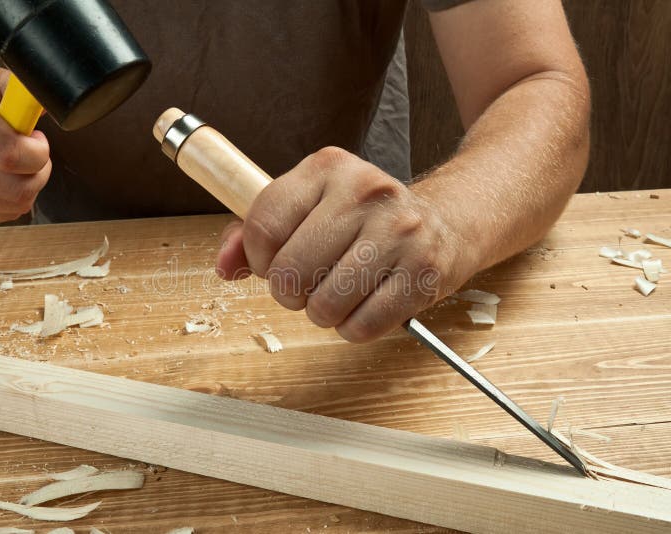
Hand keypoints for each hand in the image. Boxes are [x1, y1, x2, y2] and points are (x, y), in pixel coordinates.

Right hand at [0, 66, 50, 223]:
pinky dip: (10, 200)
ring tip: (13, 164)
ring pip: (13, 206)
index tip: (37, 140)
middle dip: (38, 173)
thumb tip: (53, 109)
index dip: (37, 153)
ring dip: (25, 188)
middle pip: (17, 189)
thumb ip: (26, 95)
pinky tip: (0, 178)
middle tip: (30, 154)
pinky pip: (0, 215)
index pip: (9, 154)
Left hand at [217, 147, 468, 342]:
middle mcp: (365, 191)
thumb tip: (223, 266)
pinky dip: (355, 329)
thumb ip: (255, 233)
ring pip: (324, 306)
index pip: (262, 226)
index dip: (259, 260)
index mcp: (326, 167)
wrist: (447, 221)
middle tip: (311, 284)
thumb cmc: (363, 221)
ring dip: (323, 314)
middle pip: (289, 273)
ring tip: (341, 293)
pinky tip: (366, 305)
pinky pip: (362, 327)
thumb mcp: (309, 208)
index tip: (275, 264)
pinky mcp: (424, 271)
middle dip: (290, 294)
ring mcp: (399, 230)